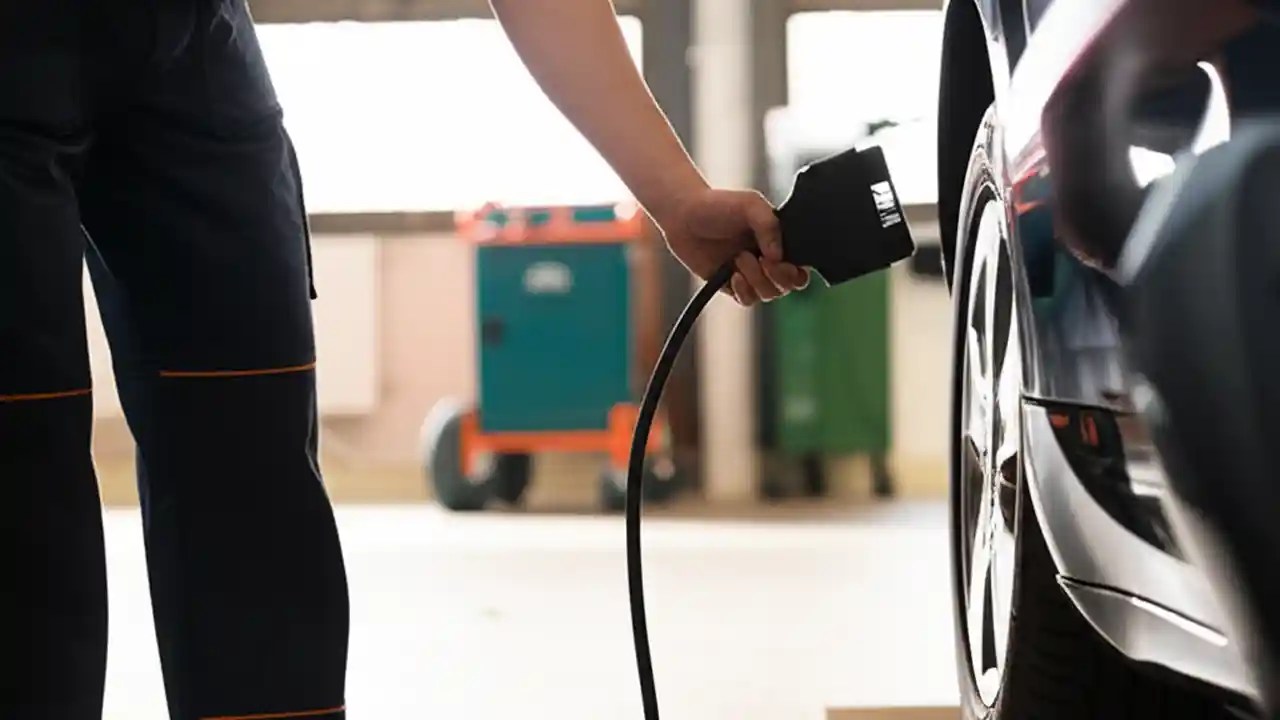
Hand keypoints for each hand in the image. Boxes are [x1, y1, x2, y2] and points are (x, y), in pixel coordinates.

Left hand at [657, 188, 808, 305]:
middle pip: (789, 285)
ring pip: (769, 294)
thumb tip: (779, 257)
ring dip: (757, 279)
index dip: (796, 270)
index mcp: (780, 241)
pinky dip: (744, 291)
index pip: (802, 267)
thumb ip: (770, 226)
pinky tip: (733, 276)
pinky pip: (748, 300)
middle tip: (762, 259)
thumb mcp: (751, 206)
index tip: (778, 259)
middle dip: (778, 276)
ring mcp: (751, 274)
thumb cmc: (719, 205)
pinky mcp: (731, 285)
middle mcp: (768, 260)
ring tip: (739, 257)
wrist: (684, 216)